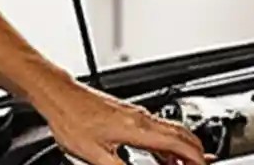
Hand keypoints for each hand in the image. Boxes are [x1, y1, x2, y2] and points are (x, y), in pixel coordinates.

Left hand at [34, 81, 206, 164]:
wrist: (57, 95)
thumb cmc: (71, 118)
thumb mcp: (96, 155)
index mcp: (138, 128)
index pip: (180, 145)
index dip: (195, 160)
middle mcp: (140, 117)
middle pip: (182, 134)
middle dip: (196, 154)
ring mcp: (134, 113)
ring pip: (170, 130)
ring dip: (181, 148)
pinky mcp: (126, 113)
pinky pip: (156, 128)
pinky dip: (166, 143)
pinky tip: (161, 156)